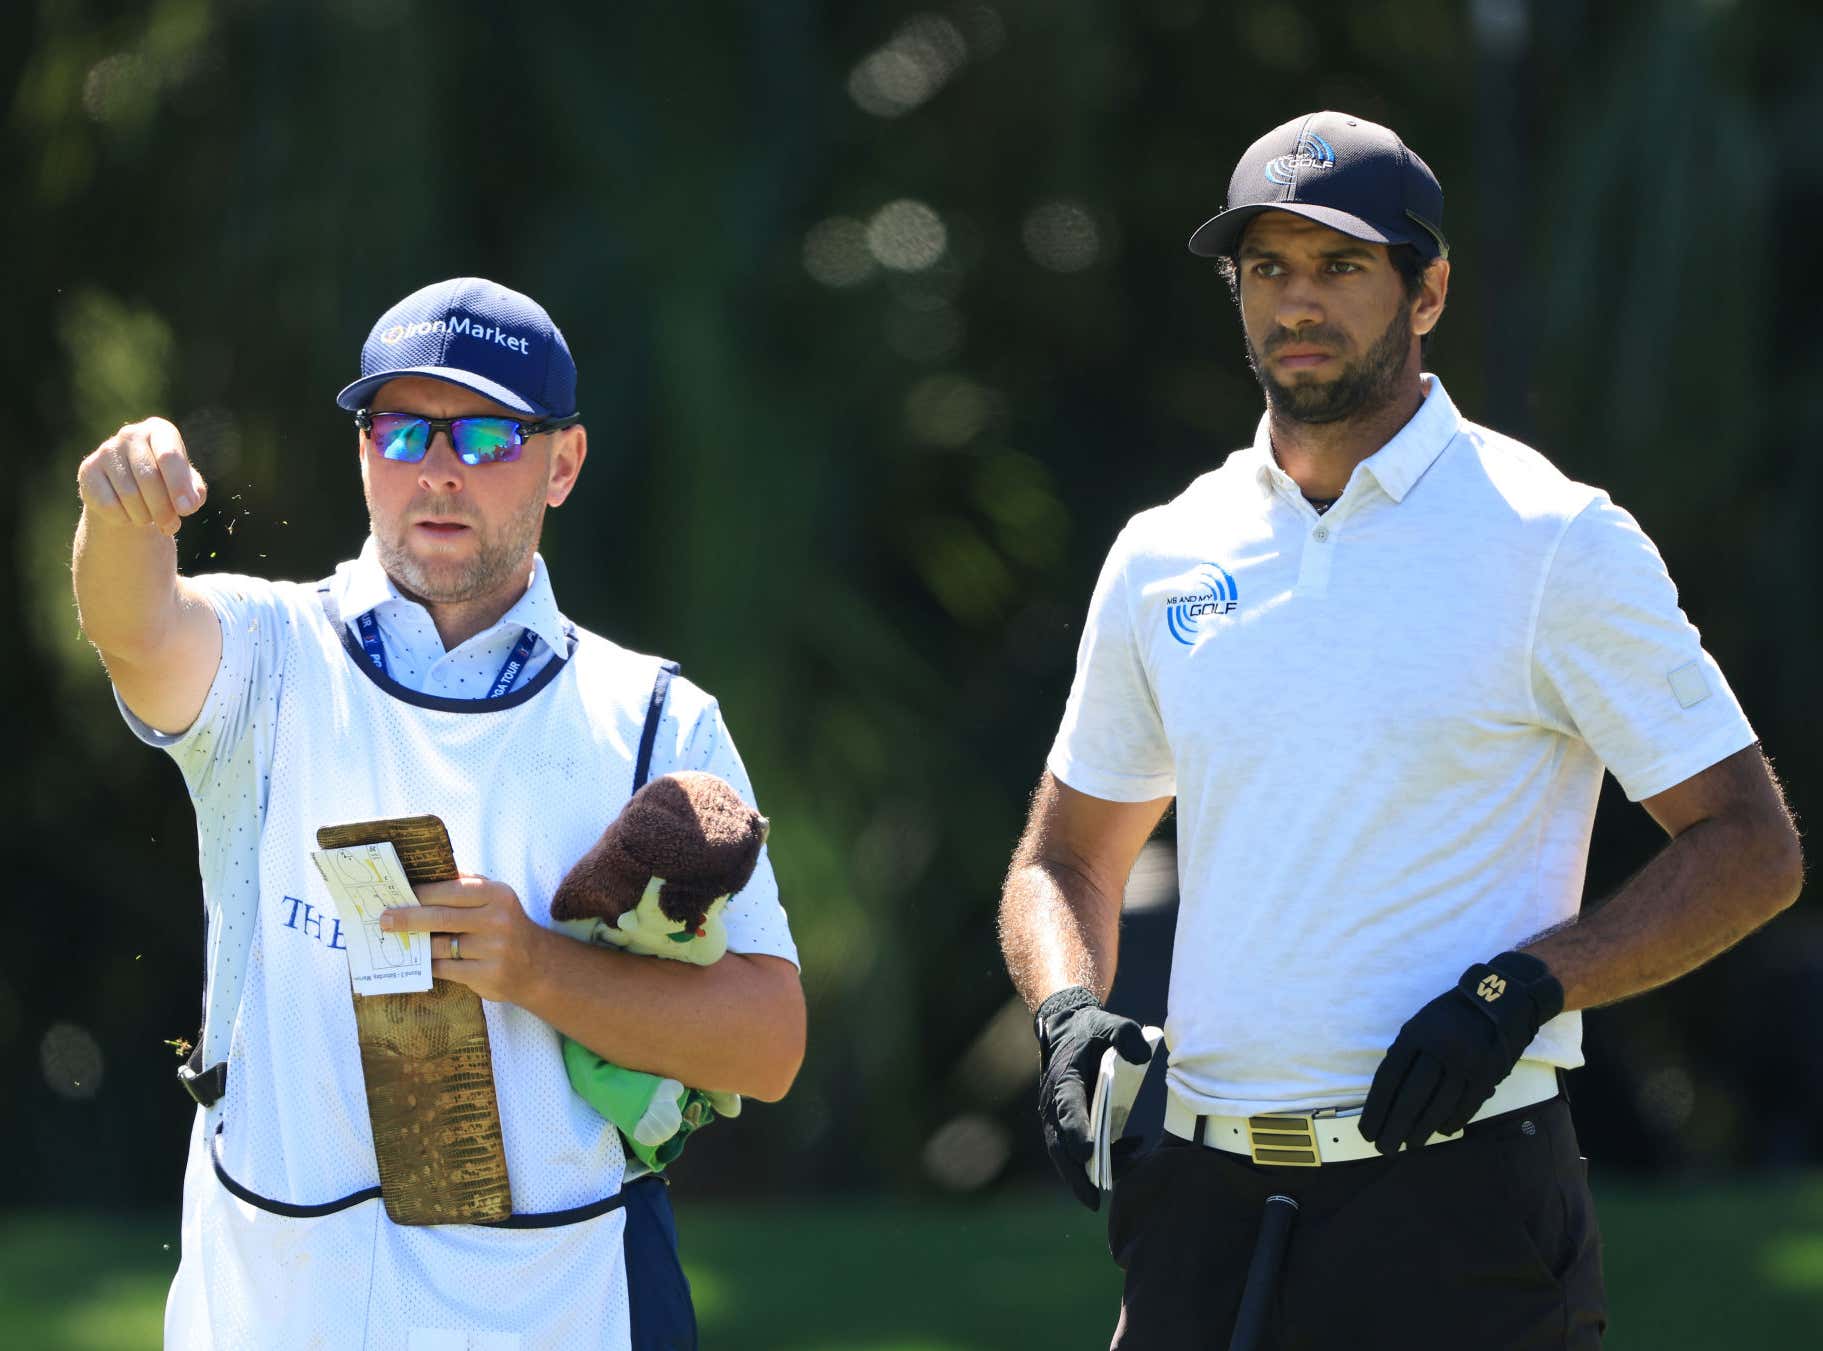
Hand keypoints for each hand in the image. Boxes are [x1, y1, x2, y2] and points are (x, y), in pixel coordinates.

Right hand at [78, 417, 207, 534]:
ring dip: (145, 516)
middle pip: (149, 477)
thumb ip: (194, 493)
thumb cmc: (167, 485)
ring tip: (150, 517)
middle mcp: (131, 434)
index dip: (179, 486)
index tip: (186, 510)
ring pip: (129, 494)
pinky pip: (109, 504)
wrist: (130, 491)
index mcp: (160, 431)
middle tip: (170, 525)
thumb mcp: (187, 487)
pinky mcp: (88, 470)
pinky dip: (124, 518)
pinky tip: (128, 514)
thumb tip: (188, 503)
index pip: (169, 456)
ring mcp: (106, 450)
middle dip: (163, 509)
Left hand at [381, 873, 543, 1003]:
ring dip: (416, 943)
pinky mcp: (488, 975)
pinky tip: (419, 960)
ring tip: (398, 939)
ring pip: (440, 946)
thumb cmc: (506, 925)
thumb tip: (424, 876)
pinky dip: (429, 964)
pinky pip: (446, 969)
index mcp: (498, 895)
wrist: (537, 965)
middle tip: (384, 919)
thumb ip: (466, 885)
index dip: (421, 892)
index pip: (451, 889)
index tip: (397, 894)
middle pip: (441, 917)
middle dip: (407, 917)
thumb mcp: (496, 899)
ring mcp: (494, 950)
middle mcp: (498, 920)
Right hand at [1034, 986, 1152, 1209]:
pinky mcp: (1064, 1122)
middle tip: (1092, 1199)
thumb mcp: (1108, 1024)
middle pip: (1059, 1145)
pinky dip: (1096, 1160)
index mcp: (1065, 1079)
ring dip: (1084, 1174)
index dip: (1077, 1131)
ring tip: (1112, 1187)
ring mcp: (1056, 1115)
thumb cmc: (1090, 1030)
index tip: (1089, 1153)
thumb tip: (1142, 1057)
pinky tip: (1129, 1154)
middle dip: (1074, 1173)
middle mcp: (1054, 1103)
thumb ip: (1125, 1034)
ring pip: (1064, 1153)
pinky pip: (1075, 1149)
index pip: (1068, 1109)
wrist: (1066, 1028)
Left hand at [1359, 951, 1563, 1155]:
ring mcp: (1465, 1062)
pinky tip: (1440, 1132)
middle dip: (1394, 1126)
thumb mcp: (1419, 1024)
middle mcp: (1438, 1049)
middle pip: (1411, 1097)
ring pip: (1438, 1105)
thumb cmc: (1450, 1016)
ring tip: (1409, 1145)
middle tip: (1384, 1148)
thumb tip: (1388, 1097)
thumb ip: (1404, 1056)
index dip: (1376, 1108)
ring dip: (1421, 1129)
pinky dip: (1451, 1121)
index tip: (1367, 1130)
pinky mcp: (1487, 1074)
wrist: (1498, 1001)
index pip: (1388, 1078)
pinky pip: (1466, 1105)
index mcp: (1414, 1035)